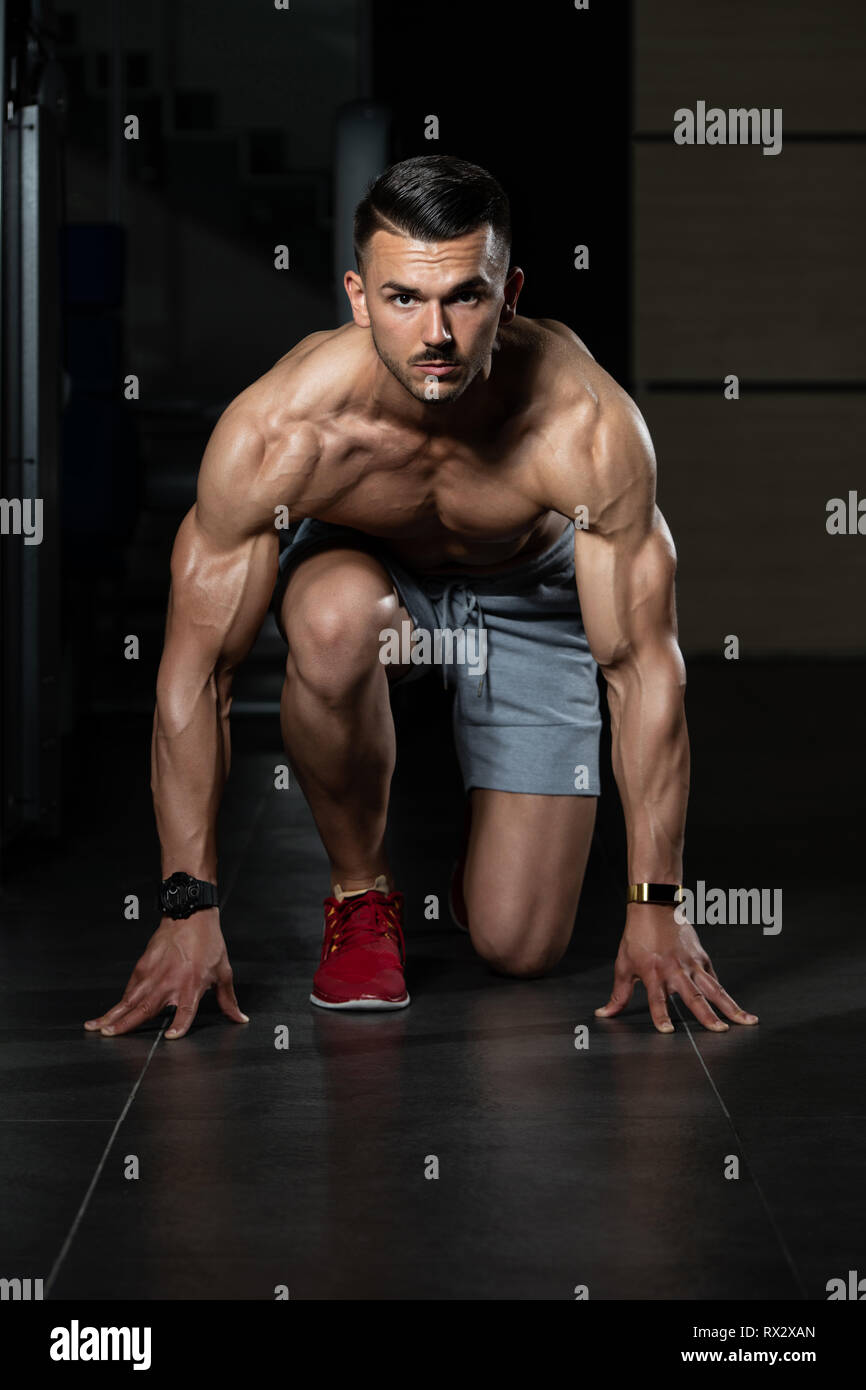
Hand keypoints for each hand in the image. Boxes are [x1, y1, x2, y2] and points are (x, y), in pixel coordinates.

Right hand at [84, 908, 247, 1039]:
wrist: (191, 916)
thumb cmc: (209, 944)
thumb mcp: (224, 973)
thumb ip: (228, 1000)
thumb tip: (240, 1019)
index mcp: (192, 986)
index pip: (186, 1011)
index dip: (179, 1024)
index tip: (170, 1037)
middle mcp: (169, 983)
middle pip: (146, 1008)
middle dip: (125, 1024)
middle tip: (109, 1035)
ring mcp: (153, 975)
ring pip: (129, 1000)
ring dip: (112, 1015)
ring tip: (95, 1028)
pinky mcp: (142, 967)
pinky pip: (130, 989)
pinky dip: (119, 1003)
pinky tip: (109, 1014)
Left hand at [594, 904, 757, 1033]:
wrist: (654, 906)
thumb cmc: (637, 936)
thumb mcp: (623, 965)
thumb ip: (618, 994)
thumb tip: (604, 1014)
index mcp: (653, 972)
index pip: (656, 1000)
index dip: (661, 1016)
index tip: (668, 1031)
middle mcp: (675, 970)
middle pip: (693, 996)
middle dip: (708, 1015)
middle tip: (720, 1031)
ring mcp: (692, 963)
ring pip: (714, 988)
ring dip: (730, 1006)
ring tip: (746, 1021)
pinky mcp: (702, 957)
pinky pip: (714, 978)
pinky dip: (723, 993)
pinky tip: (734, 1007)